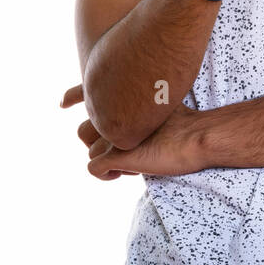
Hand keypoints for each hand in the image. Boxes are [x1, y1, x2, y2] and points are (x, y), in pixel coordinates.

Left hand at [60, 83, 205, 180]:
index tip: (64, 102)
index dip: (73, 96)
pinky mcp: (116, 154)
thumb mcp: (162, 102)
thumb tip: (136, 112)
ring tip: (133, 160)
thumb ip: (143, 104)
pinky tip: (126, 172)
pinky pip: (94, 168)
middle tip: (129, 148)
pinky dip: (107, 174)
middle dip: (101, 144)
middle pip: (85, 130)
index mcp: (122, 95)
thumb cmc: (187, 121)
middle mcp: (111, 111)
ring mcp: (112, 133)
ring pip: (90, 151)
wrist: (199, 136)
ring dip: (109, 159)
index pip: (85, 90)